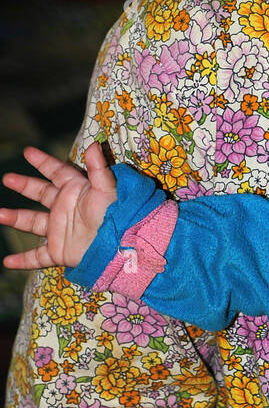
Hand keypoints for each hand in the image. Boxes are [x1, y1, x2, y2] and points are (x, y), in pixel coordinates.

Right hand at [1, 143, 116, 269]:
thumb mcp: (107, 189)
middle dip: (24, 185)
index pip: (56, 172)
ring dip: (15, 218)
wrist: (119, 246)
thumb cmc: (116, 215)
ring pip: (33, 222)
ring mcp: (60, 230)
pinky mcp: (59, 251)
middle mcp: (66, 208)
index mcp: (77, 191)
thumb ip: (98, 168)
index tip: (27, 151)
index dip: (43, 162)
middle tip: (7, 178)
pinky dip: (23, 261)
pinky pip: (37, 257)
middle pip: (41, 194)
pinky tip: (7, 262)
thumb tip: (93, 145)